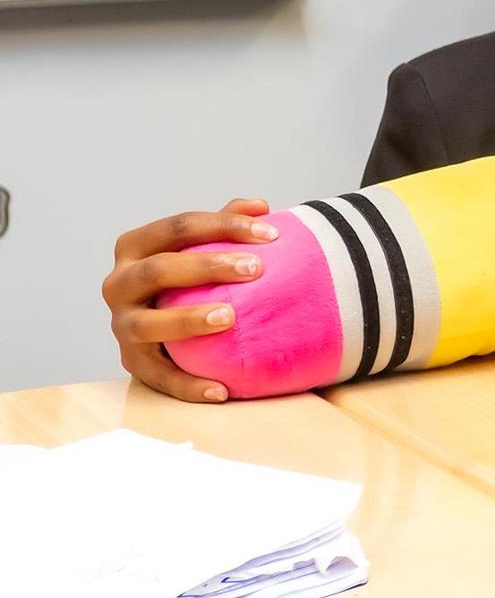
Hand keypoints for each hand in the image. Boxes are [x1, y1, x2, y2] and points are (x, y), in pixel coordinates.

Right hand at [104, 199, 274, 402]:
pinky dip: (189, 385)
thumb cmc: (188, 278)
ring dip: (187, 320)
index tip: (271, 234)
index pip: (178, 227)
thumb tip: (259, 207)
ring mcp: (121, 325)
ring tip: (230, 318)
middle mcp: (119, 284)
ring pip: (146, 324)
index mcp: (135, 247)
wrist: (164, 325)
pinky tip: (222, 390)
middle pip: (157, 270)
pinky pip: (158, 377)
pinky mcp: (131, 362)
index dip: (224, 225)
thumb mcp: (202, 247)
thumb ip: (226, 225)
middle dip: (206, 266)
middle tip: (255, 269)